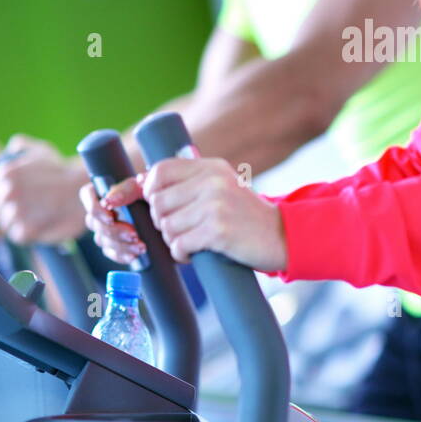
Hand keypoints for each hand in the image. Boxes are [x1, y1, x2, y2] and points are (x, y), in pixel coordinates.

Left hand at [0, 135, 87, 244]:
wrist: (86, 189)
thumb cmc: (63, 172)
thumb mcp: (40, 150)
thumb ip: (19, 147)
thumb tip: (8, 149)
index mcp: (4, 173)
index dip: (2, 200)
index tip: (19, 200)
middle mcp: (7, 191)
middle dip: (9, 213)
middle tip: (31, 209)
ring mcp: (16, 211)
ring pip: (5, 225)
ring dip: (19, 223)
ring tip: (38, 215)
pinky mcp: (27, 230)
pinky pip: (18, 236)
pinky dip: (29, 233)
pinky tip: (42, 222)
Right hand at [80, 175, 147, 264]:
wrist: (165, 209)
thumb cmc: (149, 192)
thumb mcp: (141, 187)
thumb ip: (126, 189)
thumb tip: (109, 200)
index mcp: (102, 191)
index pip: (87, 195)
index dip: (95, 208)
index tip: (111, 217)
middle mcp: (98, 212)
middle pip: (95, 223)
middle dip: (115, 232)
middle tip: (133, 235)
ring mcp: (104, 230)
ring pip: (103, 241)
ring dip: (122, 246)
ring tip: (141, 246)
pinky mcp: (113, 245)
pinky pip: (112, 253)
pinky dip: (122, 256)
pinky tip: (134, 255)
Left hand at [141, 156, 287, 270]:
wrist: (281, 236)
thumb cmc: (245, 216)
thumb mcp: (221, 187)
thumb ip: (189, 182)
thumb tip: (138, 183)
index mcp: (211, 167)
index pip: (161, 170)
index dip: (147, 188)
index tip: (153, 204)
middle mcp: (212, 182)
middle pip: (158, 202)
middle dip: (163, 221)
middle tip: (181, 229)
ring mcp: (215, 205)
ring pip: (166, 226)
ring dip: (173, 240)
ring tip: (192, 241)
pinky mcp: (218, 231)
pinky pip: (179, 245)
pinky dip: (182, 254)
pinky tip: (195, 253)